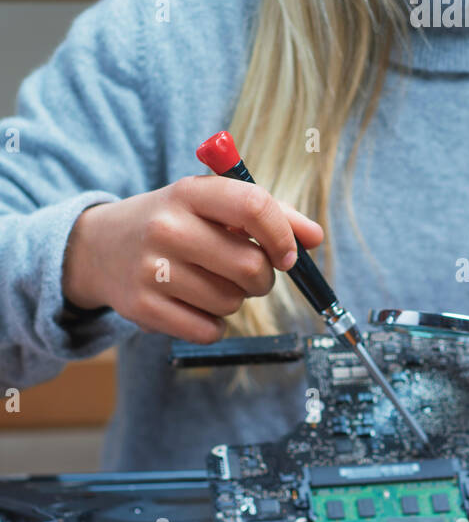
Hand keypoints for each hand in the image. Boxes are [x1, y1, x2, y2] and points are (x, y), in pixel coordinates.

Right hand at [62, 175, 323, 342]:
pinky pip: (207, 330)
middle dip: (263, 278)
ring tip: (211, 282)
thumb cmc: (175, 221)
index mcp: (191, 192)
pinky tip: (195, 304)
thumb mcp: (212, 204)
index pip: (253, 206)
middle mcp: (168, 226)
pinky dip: (213, 324)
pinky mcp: (142, 308)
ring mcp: (151, 269)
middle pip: (249, 265)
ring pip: (230, 302)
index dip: (283, 235)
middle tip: (252, 274)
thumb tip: (315, 237)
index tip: (289, 255)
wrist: (101, 247)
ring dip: (235, 299)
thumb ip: (269, 214)